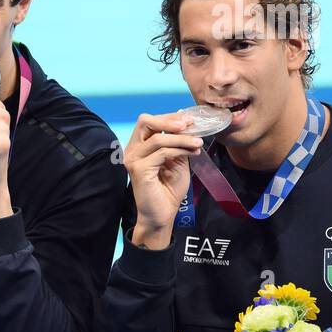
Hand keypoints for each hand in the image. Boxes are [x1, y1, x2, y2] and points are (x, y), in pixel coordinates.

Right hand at [123, 112, 203, 248]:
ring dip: (181, 138)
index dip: (169, 118)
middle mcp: (132, 150)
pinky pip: (162, 152)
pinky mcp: (139, 169)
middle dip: (169, 120)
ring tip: (198, 143)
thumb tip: (187, 125)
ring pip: (158, 138)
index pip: (149, 122)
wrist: (162, 214)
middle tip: (189, 124)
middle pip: (144, 121)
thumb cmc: (168, 190)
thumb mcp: (177, 161)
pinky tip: (193, 152)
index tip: (190, 120)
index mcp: (139, 146)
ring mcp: (133, 159)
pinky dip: (180, 150)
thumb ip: (177, 144)